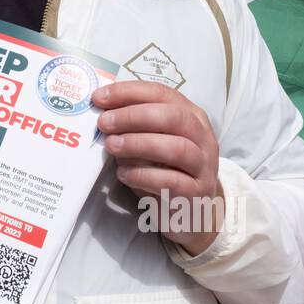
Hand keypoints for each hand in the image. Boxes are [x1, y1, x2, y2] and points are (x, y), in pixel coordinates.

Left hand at [93, 81, 222, 255]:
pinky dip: (143, 175)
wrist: (190, 211)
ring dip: (138, 144)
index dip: (129, 92)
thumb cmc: (165, 169)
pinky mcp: (196, 194)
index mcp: (192, 116)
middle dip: (133, 116)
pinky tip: (124, 174)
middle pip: (173, 117)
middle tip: (104, 123)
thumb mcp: (152, 140)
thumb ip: (135, 125)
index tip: (100, 98)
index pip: (162, 94)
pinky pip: (171, 181)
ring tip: (111, 146)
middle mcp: (203, 138)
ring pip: (177, 148)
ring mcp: (203, 167)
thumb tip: (102, 111)